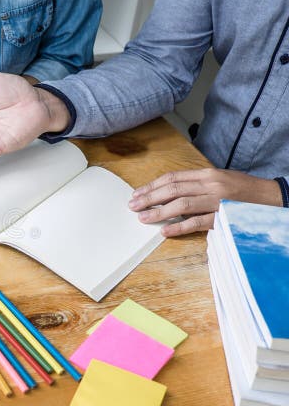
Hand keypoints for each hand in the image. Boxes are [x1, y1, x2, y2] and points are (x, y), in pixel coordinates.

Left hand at [129, 168, 282, 236]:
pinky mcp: (224, 217)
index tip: (137, 194)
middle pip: (173, 189)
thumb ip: (196, 184)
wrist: (273, 198)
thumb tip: (168, 193)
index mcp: (208, 174)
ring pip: (182, 204)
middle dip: (149, 198)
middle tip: (133, 205)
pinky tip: (165, 231)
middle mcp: (211, 185)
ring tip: (143, 218)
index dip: (152, 186)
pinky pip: (198, 222)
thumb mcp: (219, 180)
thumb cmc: (243, 190)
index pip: (173, 178)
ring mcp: (218, 201)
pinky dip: (179, 227)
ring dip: (159, 212)